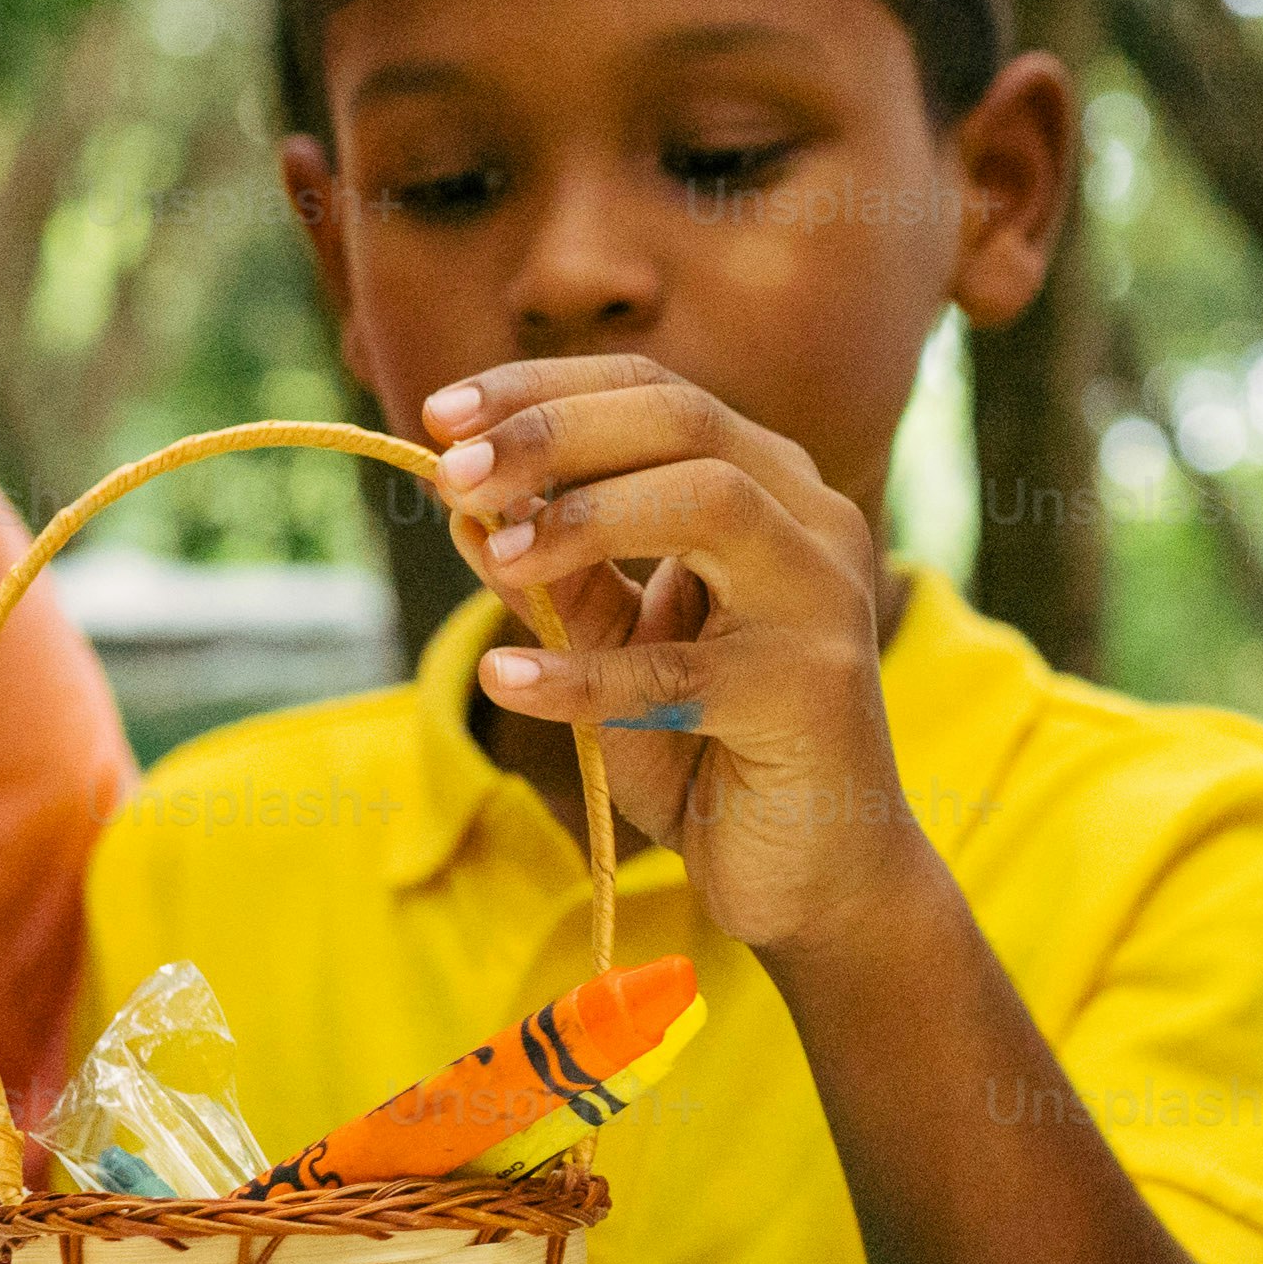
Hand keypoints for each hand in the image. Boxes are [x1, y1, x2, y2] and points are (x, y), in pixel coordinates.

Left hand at [425, 354, 931, 964]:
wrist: (814, 873)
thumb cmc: (711, 750)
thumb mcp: (617, 651)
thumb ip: (558, 579)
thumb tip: (461, 507)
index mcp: (770, 491)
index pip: (656, 395)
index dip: (544, 390)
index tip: (442, 414)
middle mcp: (810, 524)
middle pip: (685, 422)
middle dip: (554, 431)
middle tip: (454, 472)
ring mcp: (820, 602)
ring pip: (709, 502)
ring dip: (584, 519)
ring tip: (496, 558)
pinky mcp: (809, 694)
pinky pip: (679, 672)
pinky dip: (582, 676)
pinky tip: (508, 682)